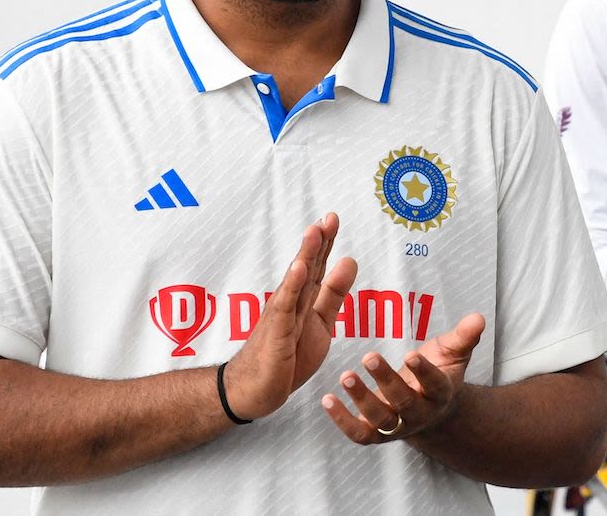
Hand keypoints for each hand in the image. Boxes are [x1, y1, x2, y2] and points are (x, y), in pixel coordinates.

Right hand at [222, 213, 357, 419]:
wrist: (256, 389)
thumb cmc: (287, 355)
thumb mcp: (321, 322)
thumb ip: (334, 293)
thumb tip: (349, 260)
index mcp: (303, 297)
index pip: (317, 265)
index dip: (326, 243)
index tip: (333, 218)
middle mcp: (290, 300)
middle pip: (307, 266)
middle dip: (318, 242)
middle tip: (329, 217)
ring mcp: (281, 315)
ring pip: (295, 281)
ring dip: (305, 256)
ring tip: (314, 233)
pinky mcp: (275, 332)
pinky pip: (285, 307)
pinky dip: (292, 287)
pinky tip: (299, 269)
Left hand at [320, 312, 485, 443]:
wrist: (432, 411)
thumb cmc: (438, 373)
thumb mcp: (452, 353)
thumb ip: (464, 336)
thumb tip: (478, 318)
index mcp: (440, 393)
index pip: (434, 384)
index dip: (423, 372)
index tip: (411, 355)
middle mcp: (419, 413)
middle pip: (404, 403)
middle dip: (386, 381)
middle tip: (369, 357)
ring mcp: (396, 426)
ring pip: (380, 420)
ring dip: (361, 400)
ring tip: (346, 377)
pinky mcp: (376, 433)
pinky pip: (359, 433)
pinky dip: (342, 420)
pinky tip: (328, 399)